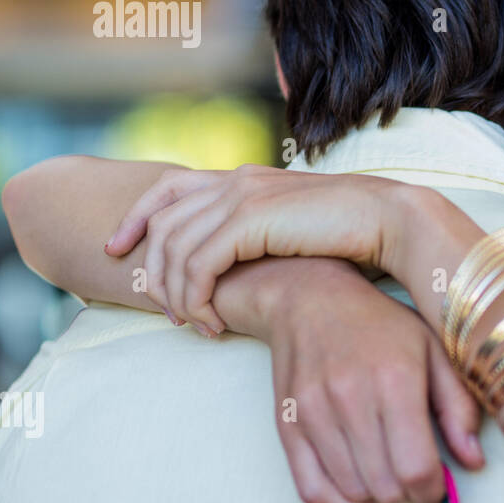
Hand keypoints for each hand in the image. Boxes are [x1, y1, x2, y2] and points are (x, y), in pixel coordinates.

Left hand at [105, 164, 396, 333]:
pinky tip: (213, 321)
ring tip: (194, 324)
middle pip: (161, 223)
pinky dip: (195, 299)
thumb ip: (261, 236)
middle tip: (164, 312)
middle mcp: (235, 180)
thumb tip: (238, 265)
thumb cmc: (353, 234)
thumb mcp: (293, 230)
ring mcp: (241, 196)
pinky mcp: (249, 220)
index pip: (167, 188)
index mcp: (244, 178)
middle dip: (151, 271)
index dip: (135, 218)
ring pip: (173, 249)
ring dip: (174, 294)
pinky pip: (196, 265)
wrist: (388, 220)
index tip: (116, 249)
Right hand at [246, 257, 484, 502]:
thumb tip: (474, 462)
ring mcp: (314, 413)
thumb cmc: (382, 324)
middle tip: (413, 472)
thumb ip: (458, 407)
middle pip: (385, 486)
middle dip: (408, 492)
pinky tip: (356, 493)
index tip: (438, 482)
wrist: (311, 298)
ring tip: (386, 470)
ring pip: (352, 490)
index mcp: (396, 379)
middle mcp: (351, 398)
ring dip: (376, 494)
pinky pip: (310, 488)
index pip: (415, 467)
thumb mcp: (434, 349)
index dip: (433, 489)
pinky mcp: (288, 425)